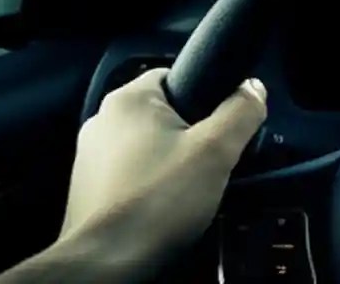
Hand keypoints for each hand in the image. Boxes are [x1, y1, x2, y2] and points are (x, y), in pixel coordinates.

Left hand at [0, 69, 266, 282]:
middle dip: (190, 134)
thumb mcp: (216, 152)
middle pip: (163, 114)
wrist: (106, 263)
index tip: (224, 124)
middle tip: (214, 160)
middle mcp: (101, 120)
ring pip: (146, 146)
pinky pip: (130, 173)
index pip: (175, 76)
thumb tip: (253, 88)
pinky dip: (149, 184)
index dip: (207, 96)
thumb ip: (240, 112)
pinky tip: (164, 206)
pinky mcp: (86, 189)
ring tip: (191, 188)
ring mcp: (88, 157)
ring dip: (169, 161)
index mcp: (127, 100)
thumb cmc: (160, 199)